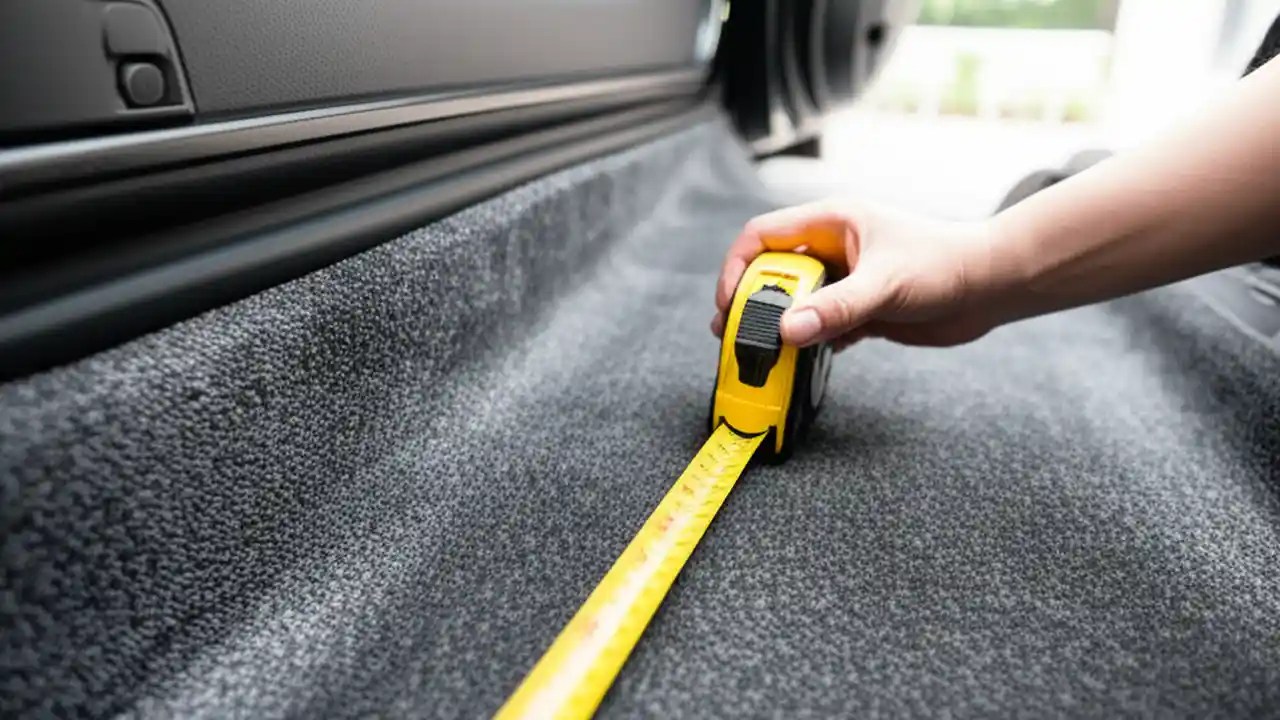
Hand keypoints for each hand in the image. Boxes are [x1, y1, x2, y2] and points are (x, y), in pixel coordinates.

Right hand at [711, 199, 1007, 349]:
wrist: (993, 286)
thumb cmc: (946, 264)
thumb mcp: (885, 285)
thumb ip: (836, 308)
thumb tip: (785, 331)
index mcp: (831, 222)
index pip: (762, 237)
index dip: (737, 268)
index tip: (730, 304)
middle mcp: (832, 248)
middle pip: (771, 272)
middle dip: (750, 303)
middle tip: (734, 335)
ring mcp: (845, 279)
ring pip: (793, 302)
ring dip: (776, 327)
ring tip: (759, 353)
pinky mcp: (859, 308)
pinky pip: (819, 325)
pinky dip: (806, 343)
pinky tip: (801, 362)